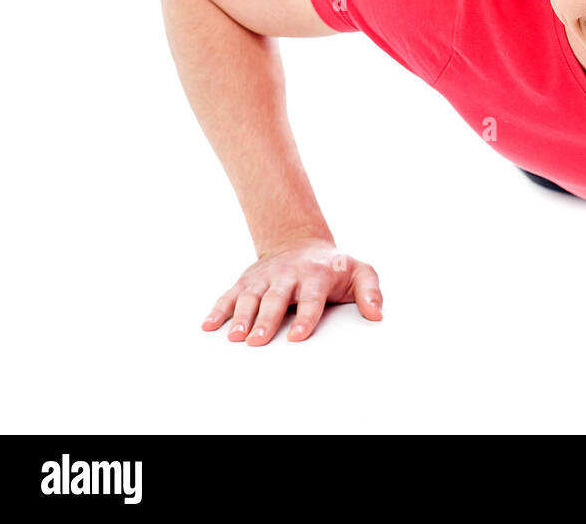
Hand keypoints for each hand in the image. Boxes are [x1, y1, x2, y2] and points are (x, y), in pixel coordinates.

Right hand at [200, 236, 382, 344]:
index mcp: (316, 275)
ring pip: (250, 297)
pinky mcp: (248, 281)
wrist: (301, 243)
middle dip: (266, 320)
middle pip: (276, 299)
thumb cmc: (333, 267)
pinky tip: (208, 325)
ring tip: (233, 337)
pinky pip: (230, 295)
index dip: (305, 317)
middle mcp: (288, 275)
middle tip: (256, 342)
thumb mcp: (359, 272)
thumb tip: (377, 314)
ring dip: (240, 316)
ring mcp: (265, 278)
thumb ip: (371, 290)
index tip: (297, 337)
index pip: (311, 298)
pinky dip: (218, 309)